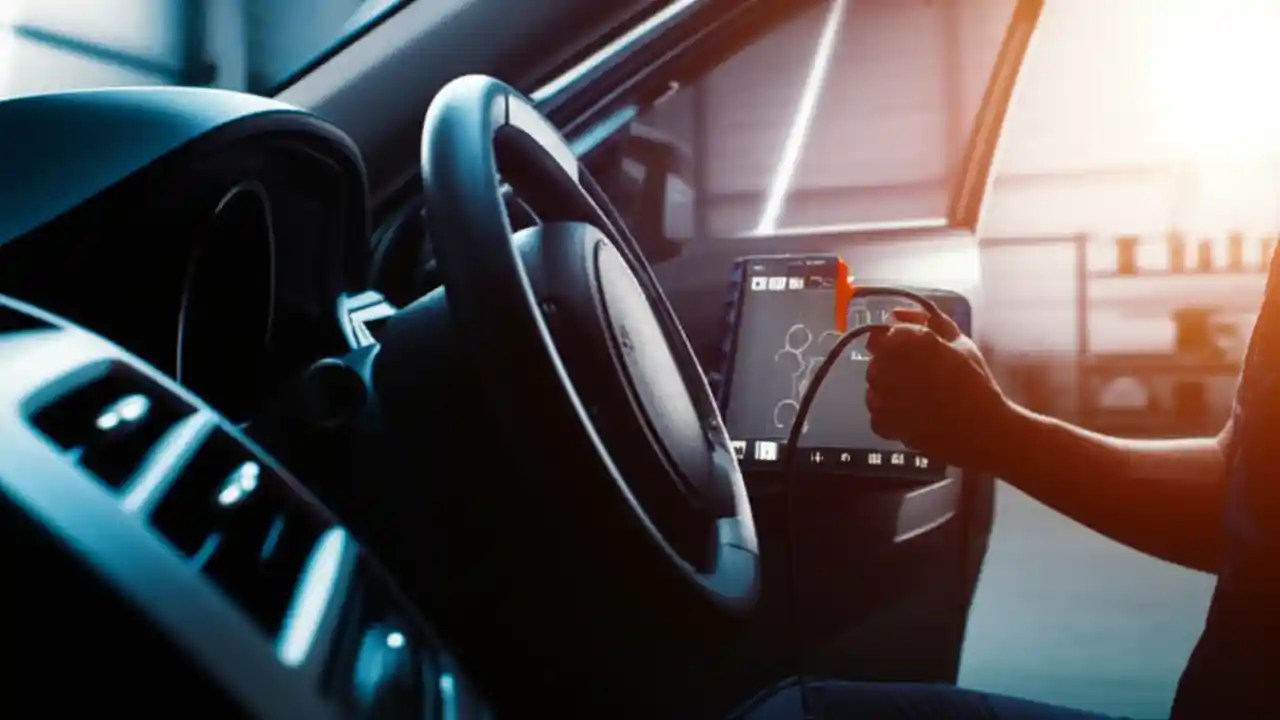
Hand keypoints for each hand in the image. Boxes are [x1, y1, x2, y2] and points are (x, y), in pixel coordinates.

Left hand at [865, 308, 1015, 469]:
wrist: (983, 430)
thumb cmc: (975, 382)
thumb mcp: (960, 343)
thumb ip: (931, 322)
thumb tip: (897, 312)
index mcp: (906, 341)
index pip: (887, 335)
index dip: (901, 344)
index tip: (917, 354)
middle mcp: (887, 365)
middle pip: (878, 361)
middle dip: (895, 368)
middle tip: (922, 379)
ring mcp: (880, 396)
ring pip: (874, 388)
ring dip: (890, 392)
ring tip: (920, 400)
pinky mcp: (882, 424)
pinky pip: (876, 416)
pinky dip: (890, 417)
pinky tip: (913, 417)